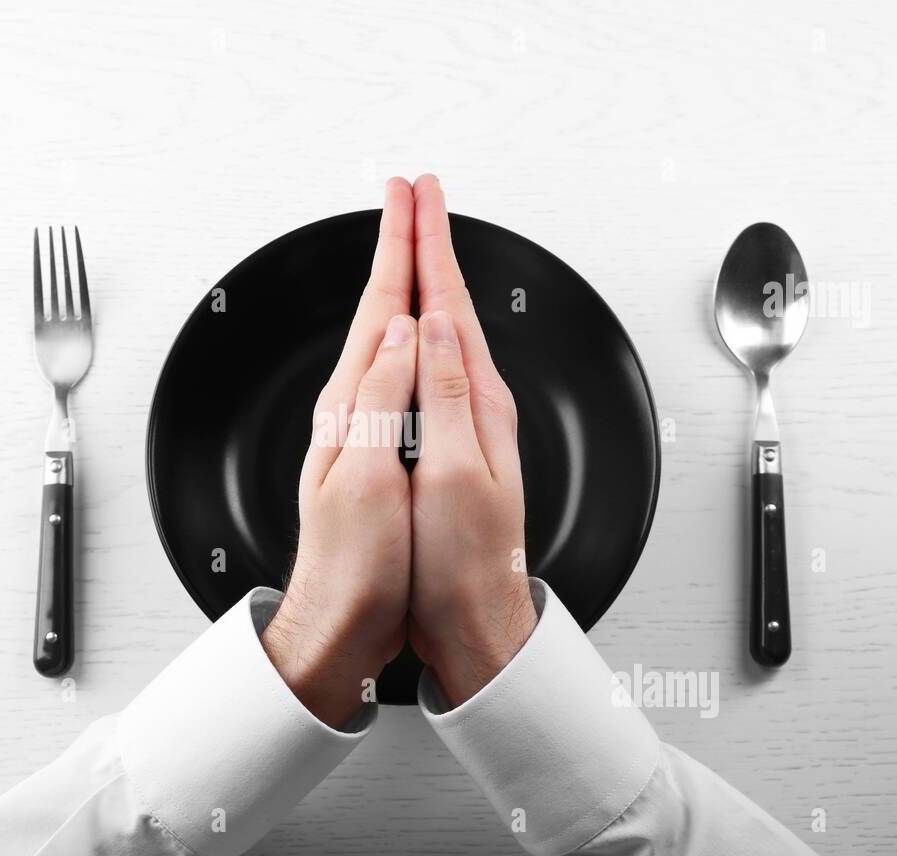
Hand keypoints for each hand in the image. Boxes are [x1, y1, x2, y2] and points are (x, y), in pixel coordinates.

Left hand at [261, 178, 416, 727]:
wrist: (341, 622)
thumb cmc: (356, 565)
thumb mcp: (366, 480)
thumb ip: (382, 402)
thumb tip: (402, 332)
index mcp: (352, 409)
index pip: (380, 309)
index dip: (399, 249)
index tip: (411, 198)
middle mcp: (353, 409)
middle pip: (379, 309)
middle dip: (397, 247)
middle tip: (411, 194)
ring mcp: (362, 428)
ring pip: (384, 335)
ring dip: (399, 283)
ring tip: (413, 244)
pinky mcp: (375, 451)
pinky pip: (392, 370)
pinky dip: (404, 334)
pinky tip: (412, 331)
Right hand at [407, 175, 537, 705]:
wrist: (476, 619)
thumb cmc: (463, 560)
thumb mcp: (456, 476)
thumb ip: (446, 398)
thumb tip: (430, 329)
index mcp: (478, 405)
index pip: (449, 305)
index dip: (429, 247)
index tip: (415, 197)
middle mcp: (480, 405)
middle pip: (453, 305)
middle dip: (433, 244)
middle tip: (416, 193)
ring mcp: (472, 423)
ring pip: (448, 329)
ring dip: (433, 279)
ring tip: (418, 239)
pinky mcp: (458, 444)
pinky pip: (442, 363)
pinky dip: (429, 328)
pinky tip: (421, 327)